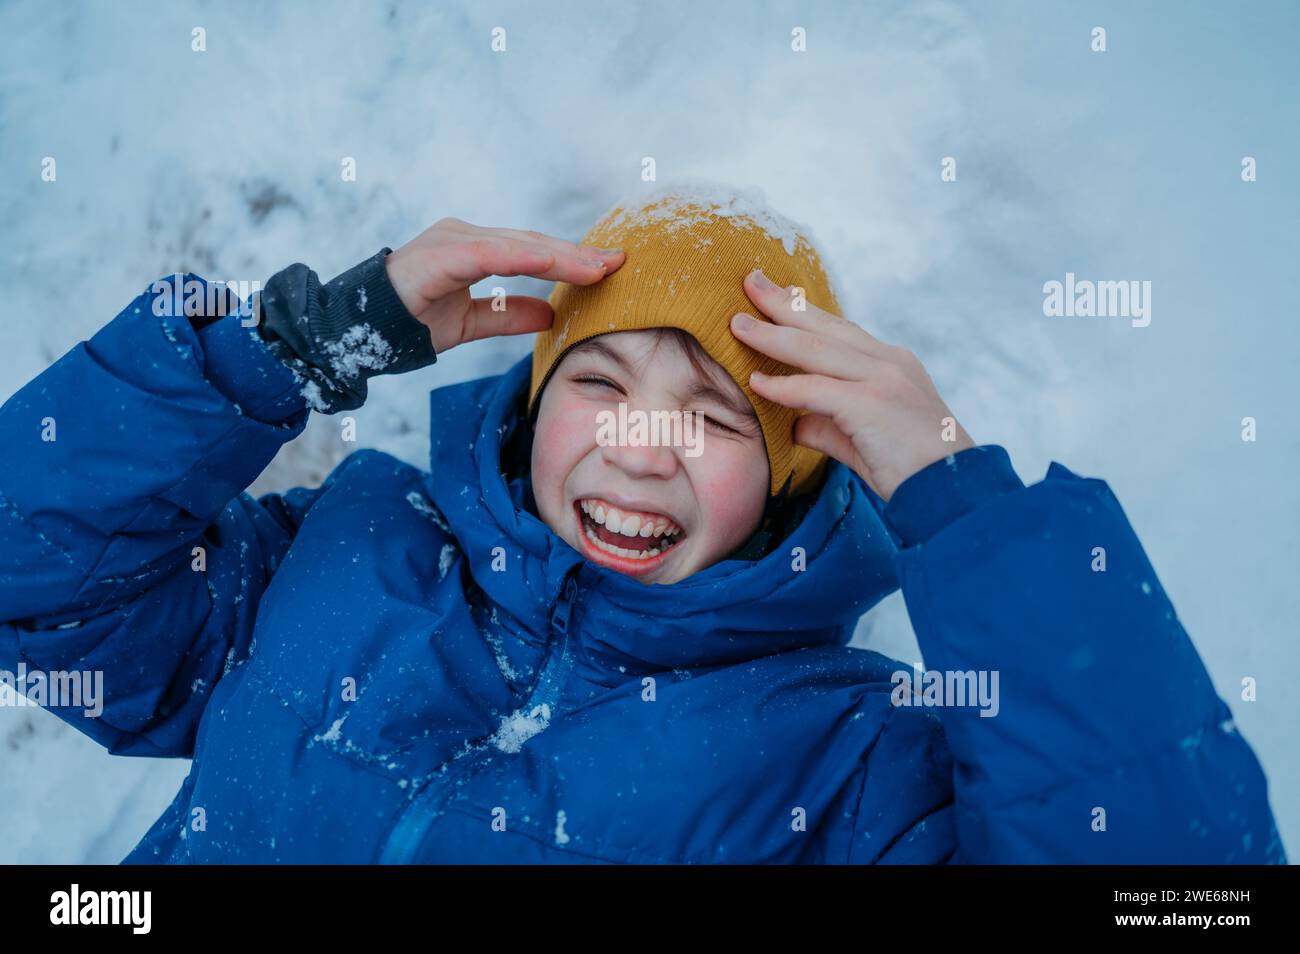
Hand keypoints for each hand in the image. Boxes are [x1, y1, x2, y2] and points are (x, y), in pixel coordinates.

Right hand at [384, 217, 625, 353]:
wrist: (359, 329)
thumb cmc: (410, 320)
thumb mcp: (470, 322)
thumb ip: (507, 315)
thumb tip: (549, 315)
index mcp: (473, 248)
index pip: (533, 251)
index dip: (572, 259)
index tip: (610, 267)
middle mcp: (464, 236)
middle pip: (532, 243)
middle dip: (577, 254)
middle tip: (619, 261)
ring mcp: (451, 240)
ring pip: (517, 245)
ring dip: (560, 256)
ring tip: (596, 267)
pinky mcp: (439, 256)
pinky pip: (488, 254)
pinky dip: (522, 258)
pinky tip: (551, 263)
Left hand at [730, 268, 974, 501]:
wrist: (951, 491)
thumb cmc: (910, 470)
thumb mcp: (862, 439)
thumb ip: (827, 426)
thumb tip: (793, 423)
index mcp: (891, 363)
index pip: (839, 330)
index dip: (804, 312)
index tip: (775, 293)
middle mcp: (888, 362)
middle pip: (824, 326)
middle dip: (783, 303)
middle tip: (750, 280)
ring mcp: (882, 379)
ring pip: (815, 349)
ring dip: (772, 335)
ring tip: (737, 324)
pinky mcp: (872, 404)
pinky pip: (816, 389)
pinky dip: (784, 386)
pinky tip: (756, 383)